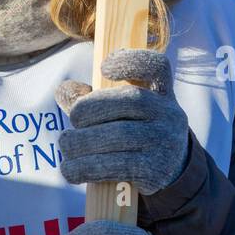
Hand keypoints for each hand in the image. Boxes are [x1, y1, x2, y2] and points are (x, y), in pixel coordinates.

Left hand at [55, 48, 190, 194]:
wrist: (168, 173)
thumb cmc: (133, 131)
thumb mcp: (120, 110)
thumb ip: (91, 98)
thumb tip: (64, 91)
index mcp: (161, 92)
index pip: (157, 66)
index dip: (131, 61)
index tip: (103, 67)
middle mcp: (170, 114)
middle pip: (131, 100)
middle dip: (92, 107)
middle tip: (73, 118)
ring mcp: (166, 143)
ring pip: (120, 135)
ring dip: (83, 141)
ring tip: (66, 145)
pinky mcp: (157, 172)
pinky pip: (116, 166)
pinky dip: (86, 167)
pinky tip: (70, 169)